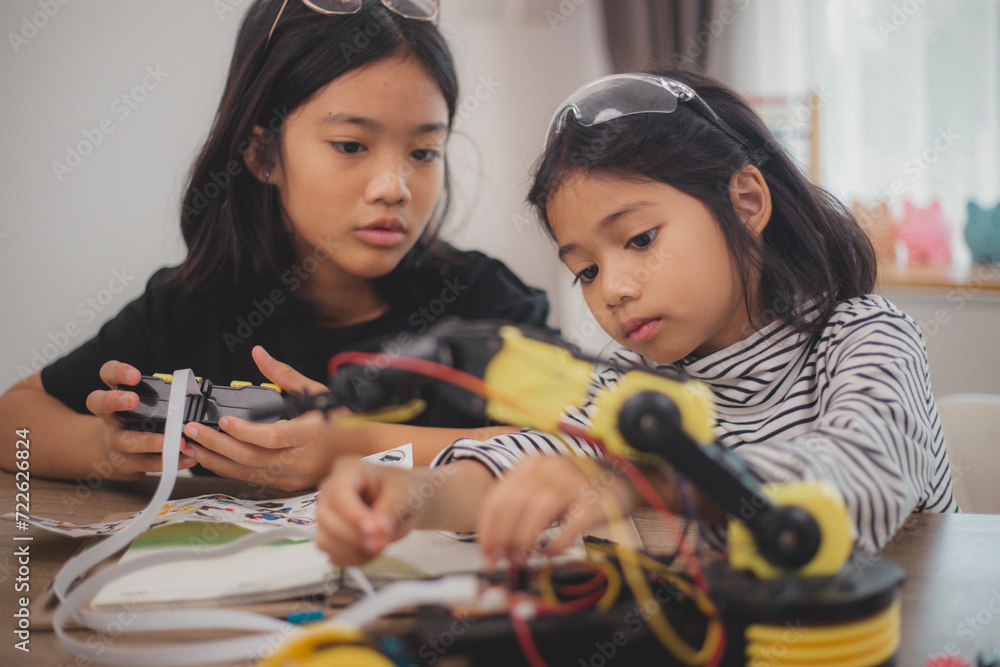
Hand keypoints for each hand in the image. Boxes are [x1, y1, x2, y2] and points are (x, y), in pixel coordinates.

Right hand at [85, 360, 196, 480]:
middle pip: (101, 404)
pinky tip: (186, 458)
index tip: (135, 376)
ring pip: (127, 441)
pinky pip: (147, 464)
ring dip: (153, 442)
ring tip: (177, 442)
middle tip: (133, 400)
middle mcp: (110, 417)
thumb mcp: (143, 405)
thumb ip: (161, 396)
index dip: (117, 372)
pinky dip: (169, 461)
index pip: (107, 375)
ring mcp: (115, 441)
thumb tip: (193, 389)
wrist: (115, 455)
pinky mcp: (126, 463)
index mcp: (116, 396)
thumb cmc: (136, 422)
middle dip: (116, 400)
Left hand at [182, 346, 354, 491]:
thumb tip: (260, 354)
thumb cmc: (340, 419)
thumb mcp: (314, 391)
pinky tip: (214, 459)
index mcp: (311, 434)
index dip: (244, 431)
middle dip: (217, 444)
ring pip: (247, 472)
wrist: (361, 448)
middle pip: (251, 457)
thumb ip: (283, 374)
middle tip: (193, 431)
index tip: (224, 421)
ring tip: (193, 447)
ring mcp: (294, 476)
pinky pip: (253, 479)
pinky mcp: (288, 485)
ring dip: (216, 460)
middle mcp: (301, 460)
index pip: (271, 437)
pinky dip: (230, 469)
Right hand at [315, 458, 422, 565]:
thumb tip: (374, 536)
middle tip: (382, 543)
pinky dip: (352, 559)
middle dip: (354, 536)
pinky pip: (332, 553)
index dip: (354, 514)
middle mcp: (331, 489)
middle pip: (326, 517)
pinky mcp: (329, 534)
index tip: (375, 531)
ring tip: (379, 546)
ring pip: (324, 539)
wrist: (406, 502)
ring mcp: (328, 513)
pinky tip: (371, 552)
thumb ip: (389, 512)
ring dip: (353, 551)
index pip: (339, 492)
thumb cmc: (404, 489)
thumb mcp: (404, 493)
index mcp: (348, 469)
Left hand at [477, 456, 635, 566]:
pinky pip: (570, 524)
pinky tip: (551, 553)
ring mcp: (573, 480)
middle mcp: (550, 466)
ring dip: (525, 539)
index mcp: (531, 463)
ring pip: (537, 510)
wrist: (621, 478)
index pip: (498, 497)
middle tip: (504, 559)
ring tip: (523, 558)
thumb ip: (519, 506)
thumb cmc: (576, 488)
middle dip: (504, 537)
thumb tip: (496, 543)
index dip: (488, 529)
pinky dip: (556, 542)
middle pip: (515, 503)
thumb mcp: (543, 486)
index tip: (487, 553)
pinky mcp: (594, 499)